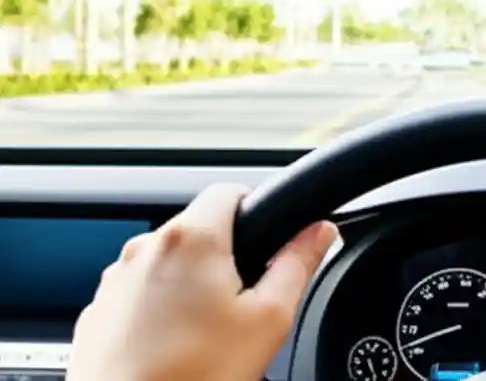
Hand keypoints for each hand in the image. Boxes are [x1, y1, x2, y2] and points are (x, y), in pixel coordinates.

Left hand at [68, 184, 337, 380]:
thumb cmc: (192, 375)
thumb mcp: (268, 319)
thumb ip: (298, 265)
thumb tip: (319, 233)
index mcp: (192, 239)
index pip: (231, 191)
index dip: (259, 212)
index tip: (270, 242)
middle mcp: (145, 248)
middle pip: (200, 230)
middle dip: (226, 257)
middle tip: (244, 305)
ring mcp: (115, 280)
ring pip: (169, 264)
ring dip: (191, 285)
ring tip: (206, 334)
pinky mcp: (99, 311)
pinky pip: (140, 294)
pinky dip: (160, 310)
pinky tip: (175, 347)